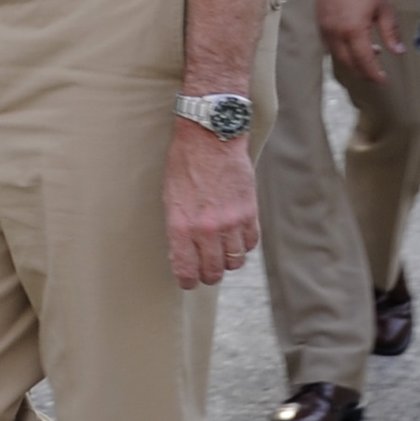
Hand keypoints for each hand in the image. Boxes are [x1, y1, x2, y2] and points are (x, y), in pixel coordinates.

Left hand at [164, 122, 257, 288]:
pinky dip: (243, 245)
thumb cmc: (184, 165)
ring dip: (228, 262)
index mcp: (181, 225)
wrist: (210, 138)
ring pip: (234, 260)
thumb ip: (177, 228)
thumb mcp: (169, 197)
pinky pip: (250, 243)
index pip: (186, 268)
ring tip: (221, 255)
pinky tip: (235, 239)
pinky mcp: (249, 212)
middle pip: (213, 270)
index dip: (188, 281)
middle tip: (206, 272)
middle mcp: (206, 228)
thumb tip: (182, 255)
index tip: (188, 282)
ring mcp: (230, 221)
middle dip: (208, 275)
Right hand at [316, 0, 404, 84]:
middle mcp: (336, 33)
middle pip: (348, 62)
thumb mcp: (384, 7)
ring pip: (337, 54)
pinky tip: (354, 42)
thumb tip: (398, 53)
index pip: (365, 61)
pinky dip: (343, 50)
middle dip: (362, 71)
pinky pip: (330, 44)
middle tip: (375, 75)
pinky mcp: (320, 21)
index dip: (374, 74)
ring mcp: (325, 27)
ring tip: (370, 55)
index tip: (384, 81)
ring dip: (352, 60)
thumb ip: (390, 33)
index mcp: (354, 31)